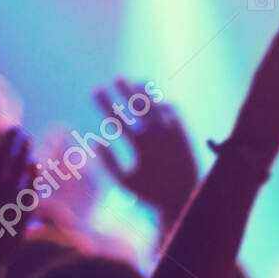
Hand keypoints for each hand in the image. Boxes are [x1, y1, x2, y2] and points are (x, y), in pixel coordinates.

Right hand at [0, 126, 33, 263]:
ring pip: (17, 172)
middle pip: (1, 159)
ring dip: (23, 154)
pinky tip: (35, 165)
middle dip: (9, 141)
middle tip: (16, 129)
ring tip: (28, 141)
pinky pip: (28, 191)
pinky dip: (32, 177)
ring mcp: (5, 203)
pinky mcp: (19, 215)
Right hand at [94, 79, 197, 222]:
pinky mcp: (184, 134)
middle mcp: (157, 136)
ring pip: (157, 104)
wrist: (182, 198)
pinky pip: (174, 111)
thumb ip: (108, 162)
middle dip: (125, 89)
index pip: (116, 117)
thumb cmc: (151, 193)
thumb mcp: (126, 182)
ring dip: (146, 92)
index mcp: (140, 146)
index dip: (104, 101)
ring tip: (137, 82)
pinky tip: (157, 101)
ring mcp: (172, 133)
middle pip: (138, 104)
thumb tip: (95, 141)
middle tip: (116, 78)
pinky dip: (164, 103)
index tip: (95, 89)